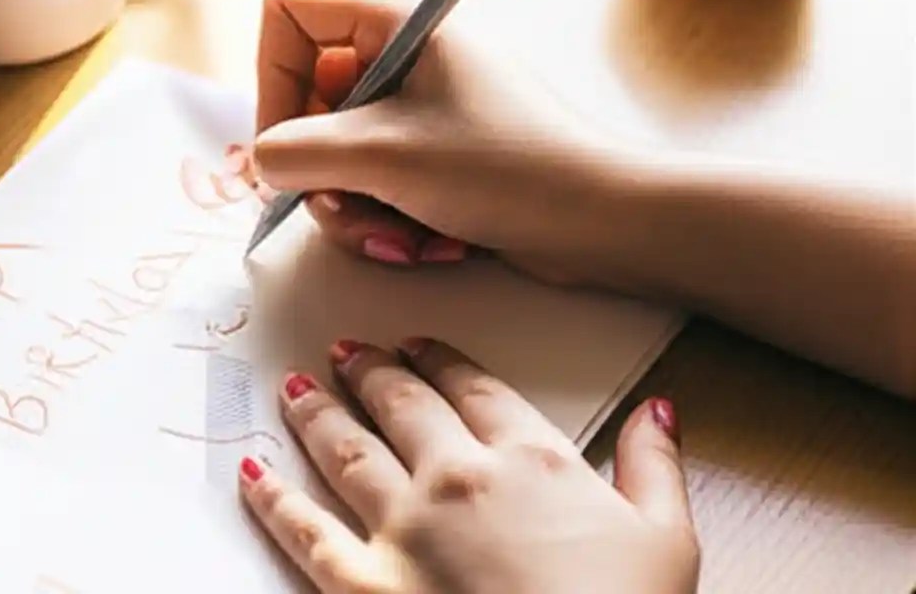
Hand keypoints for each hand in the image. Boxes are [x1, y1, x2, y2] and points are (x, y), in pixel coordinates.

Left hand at [238, 338, 699, 593]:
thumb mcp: (667, 539)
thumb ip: (655, 465)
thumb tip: (656, 410)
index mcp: (531, 459)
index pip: (477, 389)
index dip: (442, 362)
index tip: (420, 347)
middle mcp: (459, 477)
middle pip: (403, 405)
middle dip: (372, 373)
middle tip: (348, 353)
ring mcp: (405, 526)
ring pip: (346, 449)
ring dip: (317, 413)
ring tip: (296, 387)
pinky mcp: (363, 582)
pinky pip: (303, 530)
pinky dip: (271, 497)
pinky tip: (250, 472)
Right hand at [252, 0, 628, 283]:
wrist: (601, 221)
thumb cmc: (508, 167)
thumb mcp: (383, 156)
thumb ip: (297, 153)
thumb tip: (260, 163)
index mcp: (396, 18)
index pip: (289, 17)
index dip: (272, 82)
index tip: (285, 145)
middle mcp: (405, 52)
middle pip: (309, 102)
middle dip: (324, 172)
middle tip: (349, 208)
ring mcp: (421, 105)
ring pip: (338, 154)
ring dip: (356, 208)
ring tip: (401, 234)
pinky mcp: (436, 153)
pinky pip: (376, 182)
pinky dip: (389, 219)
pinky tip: (429, 242)